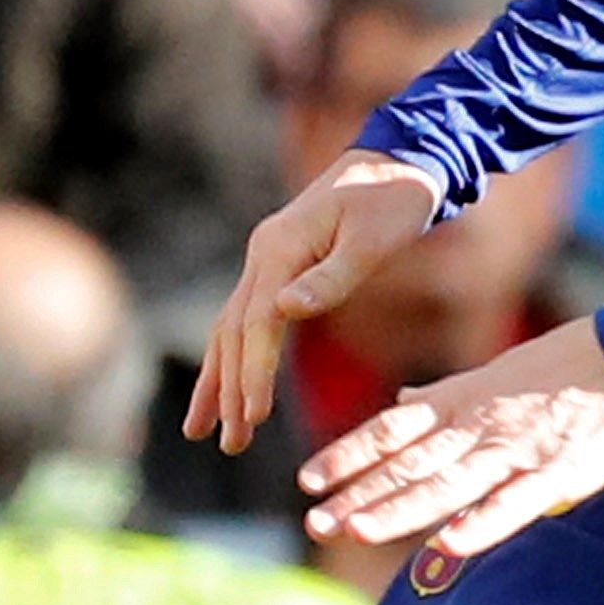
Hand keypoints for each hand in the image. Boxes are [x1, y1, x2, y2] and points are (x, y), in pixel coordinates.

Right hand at [190, 151, 449, 452]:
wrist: (399, 161)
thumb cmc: (395, 200)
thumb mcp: (373, 240)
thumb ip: (332, 278)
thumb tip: (283, 311)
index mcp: (280, 248)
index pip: (257, 323)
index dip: (252, 373)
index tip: (252, 418)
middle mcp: (263, 254)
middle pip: (232, 332)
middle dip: (227, 390)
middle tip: (227, 443)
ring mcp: (267, 260)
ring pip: (231, 328)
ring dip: (219, 380)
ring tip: (205, 431)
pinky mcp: (279, 266)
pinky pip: (248, 319)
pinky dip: (236, 356)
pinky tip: (231, 387)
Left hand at [299, 315, 603, 560]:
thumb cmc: (572, 361)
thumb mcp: (497, 370)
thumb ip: (447, 392)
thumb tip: (403, 400)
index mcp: (465, 399)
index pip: (392, 430)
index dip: (348, 455)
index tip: (308, 480)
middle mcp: (480, 425)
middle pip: (408, 464)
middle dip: (358, 494)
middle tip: (314, 522)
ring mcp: (518, 449)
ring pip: (448, 485)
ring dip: (399, 509)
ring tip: (355, 530)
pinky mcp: (561, 472)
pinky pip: (514, 504)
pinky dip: (481, 525)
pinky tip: (449, 546)